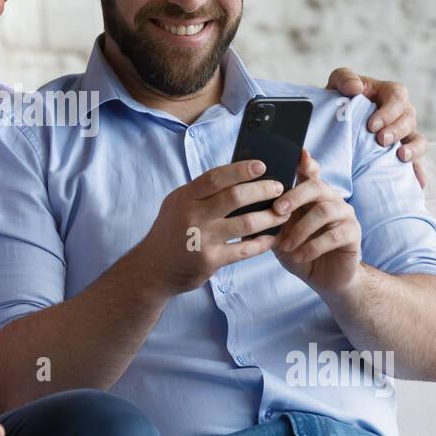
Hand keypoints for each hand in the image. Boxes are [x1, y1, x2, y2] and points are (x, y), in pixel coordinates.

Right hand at [133, 159, 290, 296]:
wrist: (154, 269)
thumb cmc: (171, 231)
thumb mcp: (177, 205)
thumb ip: (201, 192)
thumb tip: (237, 176)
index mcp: (185, 198)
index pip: (215, 178)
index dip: (240, 170)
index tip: (261, 166)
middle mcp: (192, 216)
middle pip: (234, 198)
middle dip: (262, 190)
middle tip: (280, 188)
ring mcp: (202, 239)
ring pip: (246, 223)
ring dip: (269, 217)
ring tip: (282, 214)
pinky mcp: (210, 261)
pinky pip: (244, 250)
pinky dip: (261, 243)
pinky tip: (271, 239)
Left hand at [272, 149, 362, 297]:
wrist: (324, 278)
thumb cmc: (298, 251)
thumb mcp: (279, 235)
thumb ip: (268, 220)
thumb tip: (242, 210)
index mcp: (311, 195)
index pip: (309, 172)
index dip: (305, 162)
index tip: (299, 153)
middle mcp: (330, 199)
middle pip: (317, 186)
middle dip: (295, 196)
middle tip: (277, 210)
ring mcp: (345, 215)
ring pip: (325, 210)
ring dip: (301, 229)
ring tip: (285, 245)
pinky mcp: (353, 234)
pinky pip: (335, 235)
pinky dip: (313, 246)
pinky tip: (299, 256)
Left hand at [325, 68, 428, 187]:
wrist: (335, 123)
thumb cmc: (340, 99)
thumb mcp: (337, 83)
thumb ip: (344, 78)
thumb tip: (355, 88)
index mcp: (389, 93)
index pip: (398, 97)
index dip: (388, 111)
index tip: (372, 125)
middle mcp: (401, 113)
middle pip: (409, 119)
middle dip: (397, 130)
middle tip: (381, 140)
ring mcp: (404, 134)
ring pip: (419, 140)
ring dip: (413, 149)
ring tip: (400, 157)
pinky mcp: (401, 153)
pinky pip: (416, 163)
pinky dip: (418, 172)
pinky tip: (418, 183)